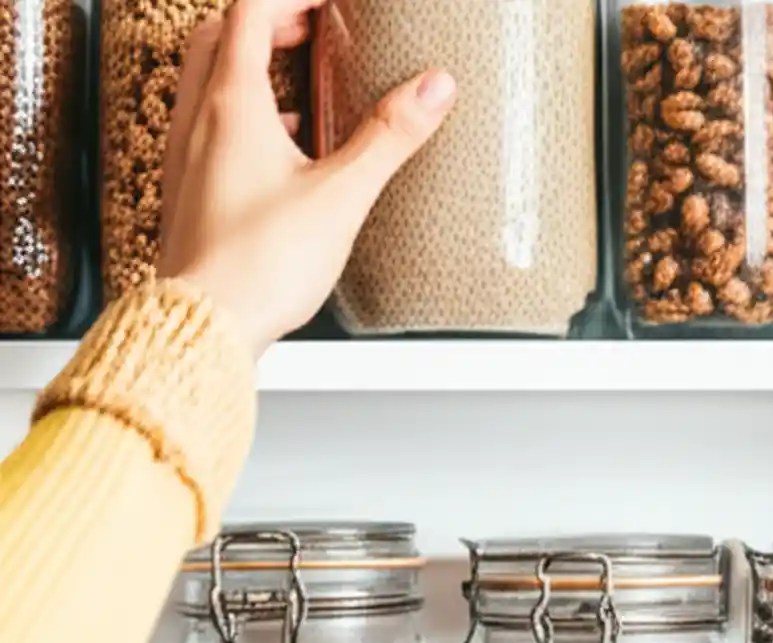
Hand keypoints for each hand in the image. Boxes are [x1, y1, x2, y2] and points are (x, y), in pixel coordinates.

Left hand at [155, 0, 456, 356]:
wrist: (204, 327)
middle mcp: (198, 123)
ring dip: (248, 65)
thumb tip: (432, 87)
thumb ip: (389, 135)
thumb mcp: (341, 194)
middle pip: (217, 39)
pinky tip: (282, 148)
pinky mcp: (189, 192)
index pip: (249, 13)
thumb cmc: (260, 266)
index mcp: (231, 108)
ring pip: (205, 82)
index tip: (328, 1)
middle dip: (266, 22)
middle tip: (309, 28)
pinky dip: (242, 113)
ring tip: (298, 81)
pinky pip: (206, 127)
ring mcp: (186, 158)